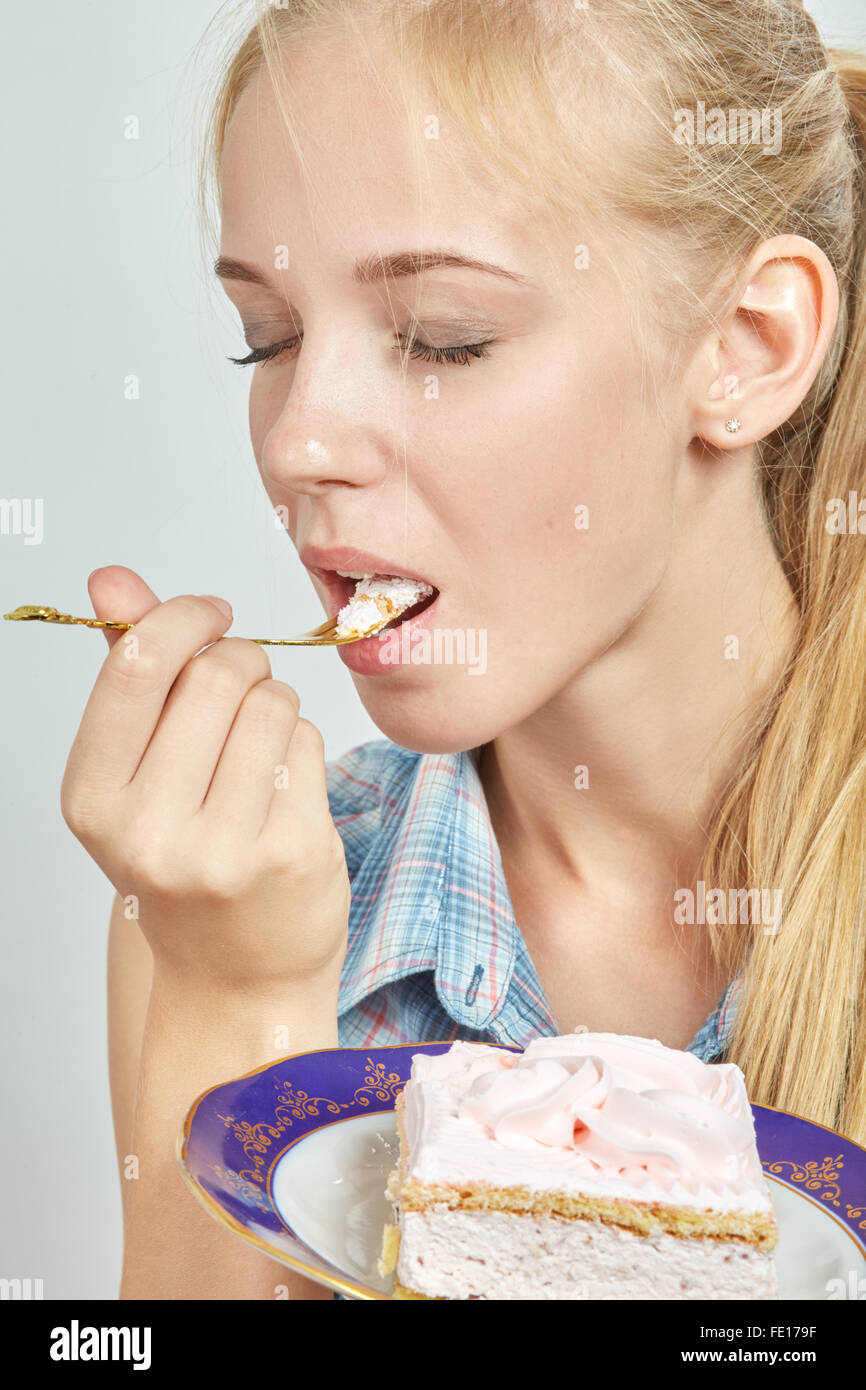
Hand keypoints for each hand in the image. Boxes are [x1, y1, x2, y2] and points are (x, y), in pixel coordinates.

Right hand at [61, 567, 349, 997]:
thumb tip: (111, 578)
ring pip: (272, 703)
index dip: (184, 617)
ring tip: (260, 754)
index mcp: (93, 799)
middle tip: (244, 690)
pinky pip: (308, 743)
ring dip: (276, 706)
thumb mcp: (136, 775)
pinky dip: (302, 748)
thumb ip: (130, 670)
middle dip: (242, 662)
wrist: (235, 978)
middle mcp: (147, 830)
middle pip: (218, 674)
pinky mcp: (288, 855)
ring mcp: (221, 849)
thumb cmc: (184, 858)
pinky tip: (285, 791)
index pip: (138, 666)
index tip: (211, 615)